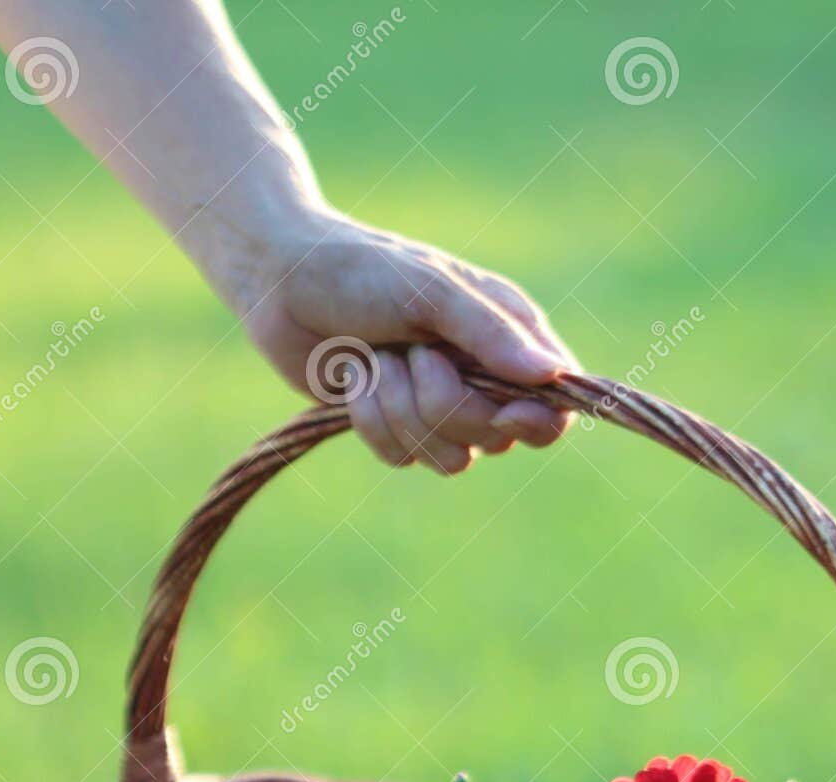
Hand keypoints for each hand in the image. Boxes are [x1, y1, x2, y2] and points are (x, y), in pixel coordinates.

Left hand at [242, 212, 575, 473]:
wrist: (280, 283)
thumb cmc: (363, 269)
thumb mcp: (431, 290)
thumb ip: (491, 333)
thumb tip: (552, 375)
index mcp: (507, 337)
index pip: (554, 406)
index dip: (537, 421)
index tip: (504, 412)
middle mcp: (482, 378)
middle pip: (495, 439)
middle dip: (445, 402)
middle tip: (412, 353)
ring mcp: (439, 408)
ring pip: (448, 458)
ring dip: (401, 410)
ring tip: (377, 360)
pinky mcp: (397, 428)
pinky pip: (400, 457)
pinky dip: (370, 420)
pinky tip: (353, 380)